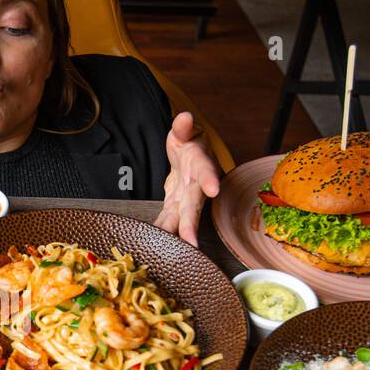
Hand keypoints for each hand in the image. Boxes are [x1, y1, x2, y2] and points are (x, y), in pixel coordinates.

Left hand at [154, 111, 220, 245]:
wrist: (187, 158)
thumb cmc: (188, 143)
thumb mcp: (184, 131)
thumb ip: (183, 127)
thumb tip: (184, 117)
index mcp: (200, 164)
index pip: (206, 171)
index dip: (210, 180)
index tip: (214, 189)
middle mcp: (196, 187)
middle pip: (194, 205)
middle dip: (192, 223)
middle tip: (191, 242)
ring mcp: (186, 200)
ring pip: (182, 219)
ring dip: (178, 236)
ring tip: (175, 252)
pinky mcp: (175, 208)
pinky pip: (168, 221)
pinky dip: (162, 232)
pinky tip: (155, 245)